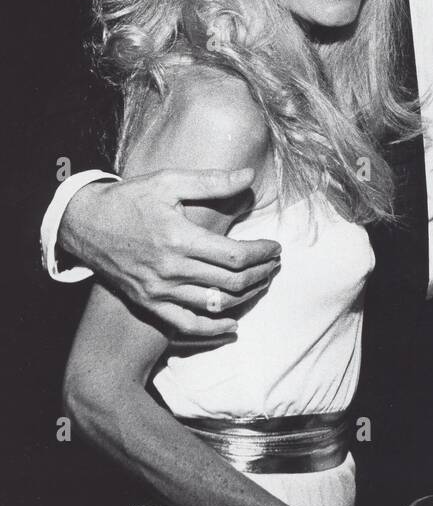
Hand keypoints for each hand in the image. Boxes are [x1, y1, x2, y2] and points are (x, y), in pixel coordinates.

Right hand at [58, 171, 281, 336]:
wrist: (84, 225)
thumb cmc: (129, 200)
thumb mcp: (168, 182)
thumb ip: (211, 182)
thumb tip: (249, 176)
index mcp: (179, 239)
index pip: (235, 256)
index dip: (262, 254)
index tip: (275, 247)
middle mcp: (171, 270)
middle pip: (231, 283)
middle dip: (261, 274)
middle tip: (275, 264)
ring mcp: (159, 291)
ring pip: (215, 305)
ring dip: (246, 297)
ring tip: (262, 283)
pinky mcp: (148, 304)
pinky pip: (186, 325)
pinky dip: (213, 329)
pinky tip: (233, 325)